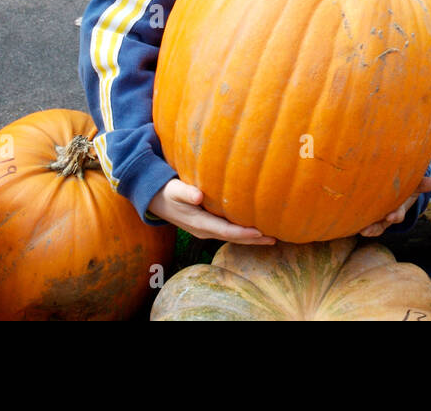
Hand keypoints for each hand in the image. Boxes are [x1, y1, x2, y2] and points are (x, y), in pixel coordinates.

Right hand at [147, 178, 275, 244]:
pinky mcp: (207, 225)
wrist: (155, 200)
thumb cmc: (167, 192)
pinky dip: (242, 233)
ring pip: (232, 237)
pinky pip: (228, 232)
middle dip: (253, 240)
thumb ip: (186, 192)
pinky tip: (254, 230)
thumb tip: (198, 197)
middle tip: (275, 239)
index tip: (260, 232)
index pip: (226, 231)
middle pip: (233, 238)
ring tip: (270, 237)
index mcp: (199, 223)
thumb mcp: (174, 190)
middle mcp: (205, 230)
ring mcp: (206, 230)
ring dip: (250, 238)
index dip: (244, 233)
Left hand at [359, 176, 430, 236]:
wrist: (394, 191)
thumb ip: (422, 184)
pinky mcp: (368, 214)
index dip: (395, 216)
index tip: (391, 217)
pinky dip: (357, 223)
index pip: (397, 214)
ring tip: (358, 231)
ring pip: (371, 226)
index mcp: (398, 208)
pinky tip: (349, 224)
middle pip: (381, 224)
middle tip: (366, 231)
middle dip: (375, 228)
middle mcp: (387, 215)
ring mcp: (377, 216)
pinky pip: (364, 221)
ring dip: (365, 229)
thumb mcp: (414, 185)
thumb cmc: (405, 187)